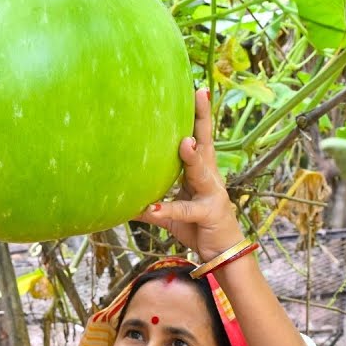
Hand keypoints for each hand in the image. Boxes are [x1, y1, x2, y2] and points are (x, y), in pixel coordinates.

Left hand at [133, 89, 245, 259]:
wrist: (223, 256)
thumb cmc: (197, 227)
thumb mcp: (172, 212)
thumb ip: (151, 202)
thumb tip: (121, 199)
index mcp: (202, 171)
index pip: (200, 136)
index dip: (199, 114)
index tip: (198, 89)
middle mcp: (210, 177)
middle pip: (207, 142)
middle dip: (203, 118)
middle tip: (201, 94)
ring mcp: (213, 194)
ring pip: (201, 172)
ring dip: (192, 157)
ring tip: (183, 143)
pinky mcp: (209, 214)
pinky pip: (185, 210)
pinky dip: (166, 209)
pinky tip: (151, 208)